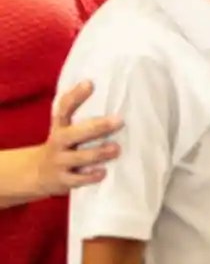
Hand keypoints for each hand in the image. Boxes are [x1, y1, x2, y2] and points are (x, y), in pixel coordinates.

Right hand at [28, 81, 122, 197]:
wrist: (35, 173)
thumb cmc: (63, 146)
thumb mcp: (66, 128)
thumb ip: (84, 117)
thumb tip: (114, 95)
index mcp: (60, 126)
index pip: (64, 108)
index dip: (75, 95)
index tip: (90, 83)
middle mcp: (58, 142)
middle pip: (74, 134)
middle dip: (97, 127)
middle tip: (119, 121)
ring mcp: (59, 162)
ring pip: (79, 157)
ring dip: (98, 153)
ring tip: (116, 149)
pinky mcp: (62, 180)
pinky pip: (76, 180)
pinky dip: (89, 177)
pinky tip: (103, 172)